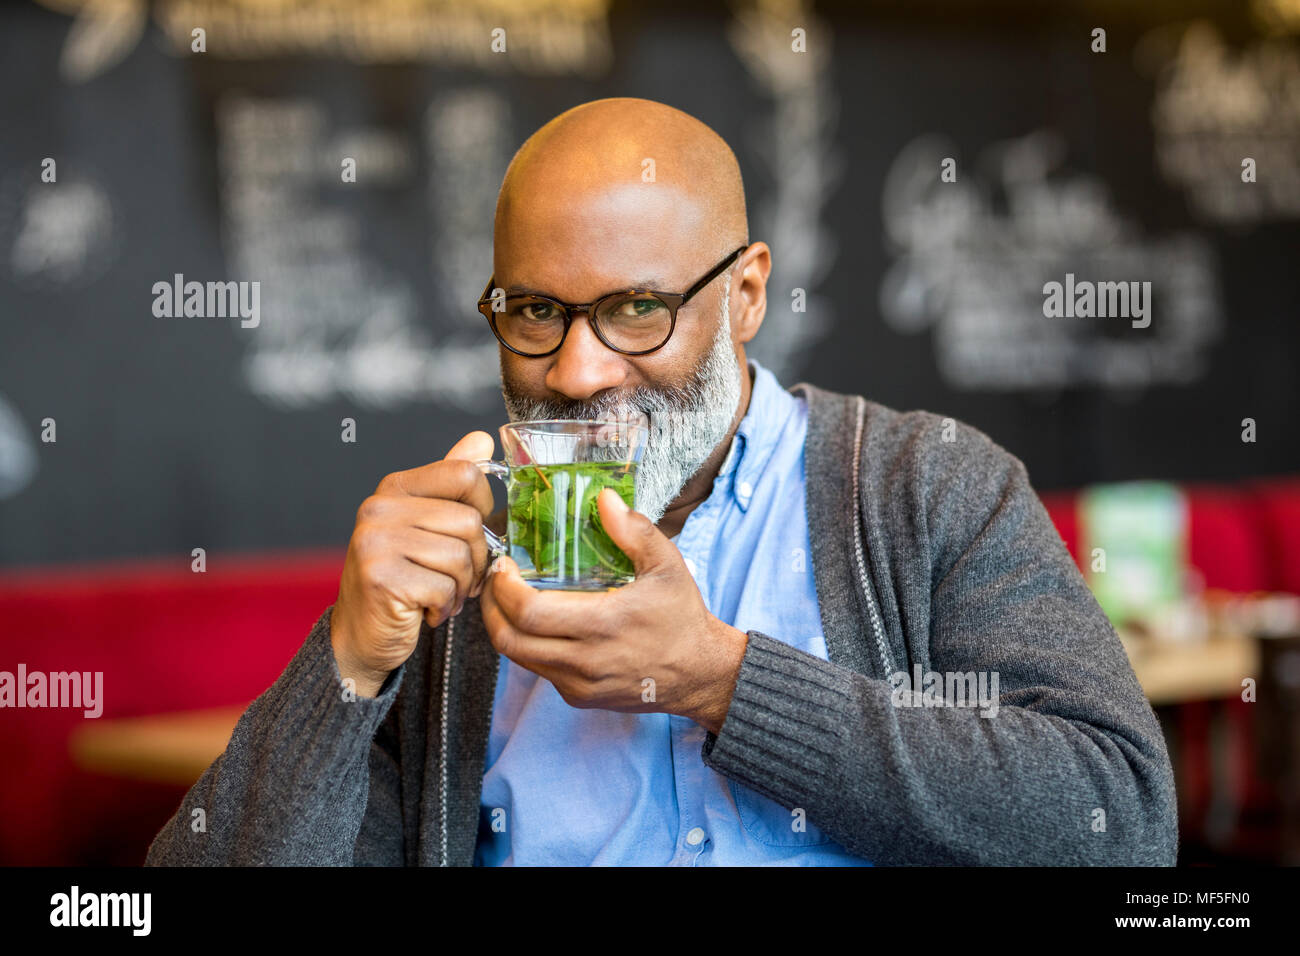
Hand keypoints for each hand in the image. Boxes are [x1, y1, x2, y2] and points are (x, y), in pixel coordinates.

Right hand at [331, 431, 495, 695]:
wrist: (362, 634)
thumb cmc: (403, 578)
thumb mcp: (427, 524)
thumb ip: (452, 482)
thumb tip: (483, 439)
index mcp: (395, 487)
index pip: (465, 474)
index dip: (483, 509)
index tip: (469, 534)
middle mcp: (379, 508)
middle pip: (470, 523)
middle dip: (475, 560)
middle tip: (456, 579)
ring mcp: (376, 543)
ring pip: (461, 558)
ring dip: (461, 588)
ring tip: (439, 595)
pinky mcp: (381, 579)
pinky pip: (445, 589)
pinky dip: (445, 607)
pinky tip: (425, 611)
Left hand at [480, 488, 748, 732]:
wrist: (700, 675)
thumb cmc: (682, 617)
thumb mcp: (668, 566)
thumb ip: (635, 531)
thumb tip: (604, 499)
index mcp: (602, 626)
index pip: (528, 613)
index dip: (503, 588)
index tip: (502, 565)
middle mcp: (584, 662)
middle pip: (509, 640)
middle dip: (490, 607)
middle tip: (492, 580)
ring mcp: (579, 685)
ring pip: (518, 658)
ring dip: (503, 627)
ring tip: (505, 598)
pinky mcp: (579, 697)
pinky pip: (538, 670)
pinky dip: (526, 645)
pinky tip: (534, 623)